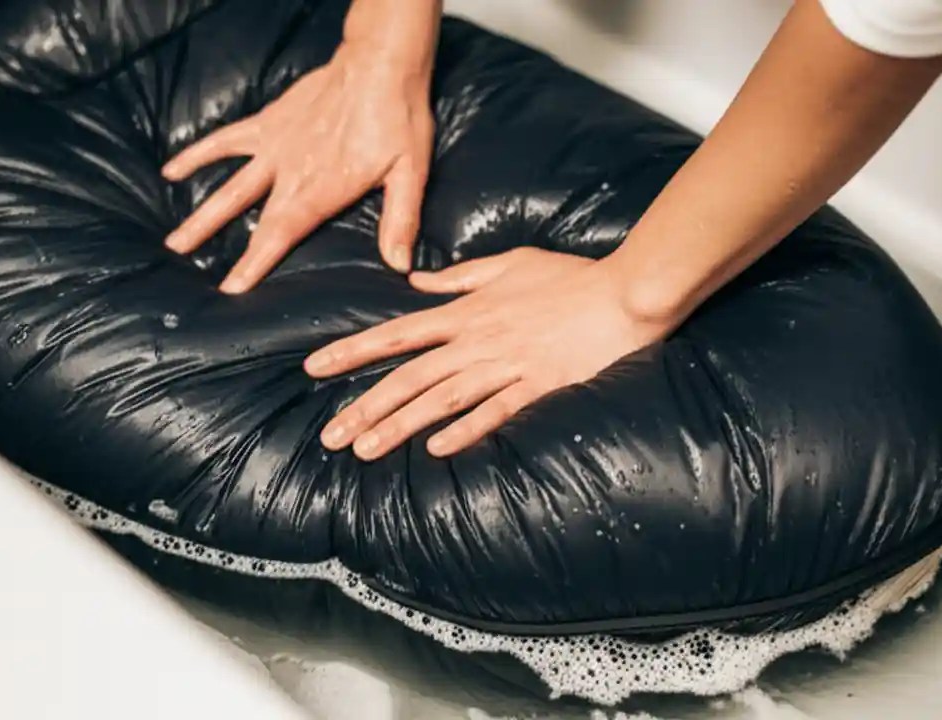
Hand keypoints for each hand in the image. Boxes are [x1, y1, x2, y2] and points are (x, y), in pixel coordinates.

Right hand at [161, 39, 434, 292]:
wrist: (380, 64)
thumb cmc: (400, 119)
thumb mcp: (410, 173)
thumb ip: (400, 220)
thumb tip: (398, 264)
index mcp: (321, 190)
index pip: (280, 235)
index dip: (254, 263)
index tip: (231, 290)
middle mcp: (290, 172)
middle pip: (247, 216)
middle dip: (218, 247)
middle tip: (184, 273)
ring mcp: (275, 146)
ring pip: (229, 185)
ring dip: (201, 214)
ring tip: (173, 242)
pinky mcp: (269, 122)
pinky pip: (226, 139)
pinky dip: (198, 154)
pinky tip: (171, 170)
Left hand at [304, 247, 675, 458]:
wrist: (626, 292)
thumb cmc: (571, 276)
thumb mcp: (510, 263)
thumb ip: (459, 277)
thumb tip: (416, 282)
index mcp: (467, 313)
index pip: (397, 334)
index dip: (353, 351)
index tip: (315, 367)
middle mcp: (478, 341)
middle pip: (409, 376)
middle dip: (365, 405)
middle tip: (329, 436)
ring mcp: (508, 365)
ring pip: (442, 398)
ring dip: (401, 425)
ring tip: (364, 450)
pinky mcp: (540, 386)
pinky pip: (497, 411)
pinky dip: (467, 429)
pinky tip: (437, 450)